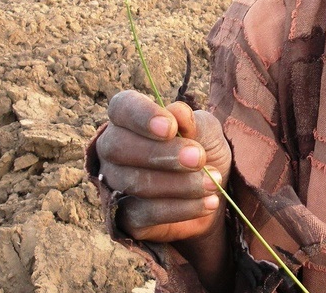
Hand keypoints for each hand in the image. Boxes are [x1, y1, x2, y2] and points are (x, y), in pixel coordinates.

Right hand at [95, 90, 231, 243]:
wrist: (210, 192)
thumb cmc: (200, 149)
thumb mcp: (206, 130)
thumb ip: (192, 121)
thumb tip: (177, 112)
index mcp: (128, 119)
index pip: (121, 108)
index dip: (142, 116)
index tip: (170, 127)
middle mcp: (112, 149)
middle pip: (118, 147)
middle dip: (162, 154)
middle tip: (198, 158)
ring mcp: (115, 184)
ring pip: (135, 182)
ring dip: (179, 183)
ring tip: (213, 182)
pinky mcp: (126, 217)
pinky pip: (145, 213)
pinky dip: (181, 208)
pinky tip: (207, 203)